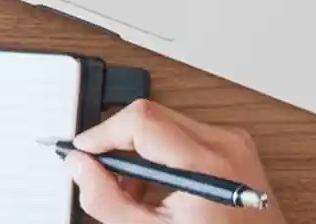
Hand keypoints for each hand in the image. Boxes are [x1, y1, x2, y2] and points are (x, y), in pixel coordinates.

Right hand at [65, 100, 286, 223]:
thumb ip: (107, 200)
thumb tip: (80, 166)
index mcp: (207, 163)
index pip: (140, 120)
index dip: (102, 133)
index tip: (82, 151)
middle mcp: (224, 142)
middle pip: (151, 116)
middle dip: (118, 143)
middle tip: (99, 173)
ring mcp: (233, 142)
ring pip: (165, 124)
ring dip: (139, 151)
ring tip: (131, 192)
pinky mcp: (234, 147)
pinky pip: (185, 135)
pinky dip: (161, 156)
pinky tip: (155, 189)